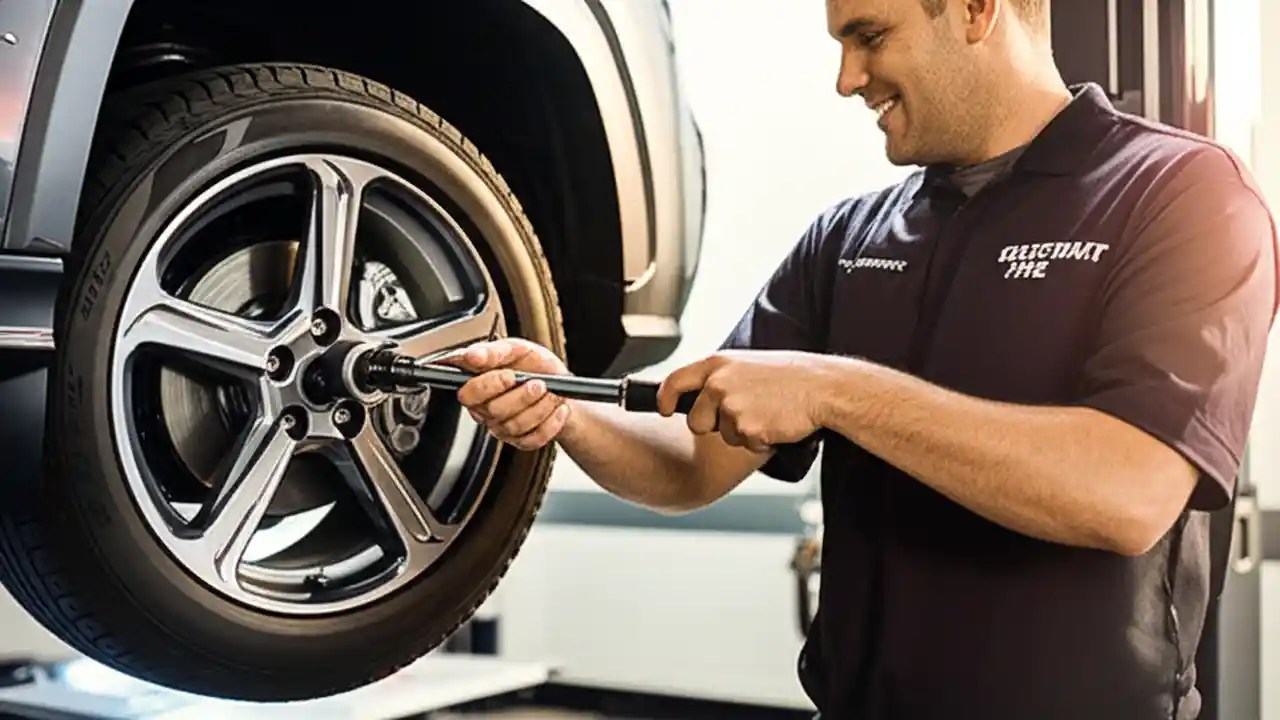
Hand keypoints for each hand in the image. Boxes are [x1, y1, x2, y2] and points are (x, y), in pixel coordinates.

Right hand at [438, 338, 571, 450]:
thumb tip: (472, 355)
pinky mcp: (522, 441)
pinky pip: (534, 438)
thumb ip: (493, 351)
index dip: (488, 386)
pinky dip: (552, 422)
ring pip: (516, 425)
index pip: (468, 394)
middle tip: (538, 383)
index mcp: (478, 386)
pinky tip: (559, 409)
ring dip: (540, 407)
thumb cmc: (534, 365)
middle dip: (521, 396)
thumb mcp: (517, 349)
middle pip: (494, 411)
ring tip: (551, 392)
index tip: (509, 375)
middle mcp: (486, 410)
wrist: (560, 384)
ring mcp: (503, 428)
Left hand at [656, 350, 833, 452]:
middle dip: (713, 426)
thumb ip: (720, 378)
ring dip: (742, 432)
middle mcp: (718, 384)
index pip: (674, 381)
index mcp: (717, 364)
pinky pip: (745, 444)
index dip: (665, 399)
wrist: (821, 388)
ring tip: (766, 412)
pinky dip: (759, 440)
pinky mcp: (747, 428)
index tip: (664, 408)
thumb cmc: (790, 376)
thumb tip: (700, 395)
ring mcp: (731, 407)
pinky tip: (775, 422)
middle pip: (695, 421)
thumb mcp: (747, 365)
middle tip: (743, 413)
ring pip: (724, 435)